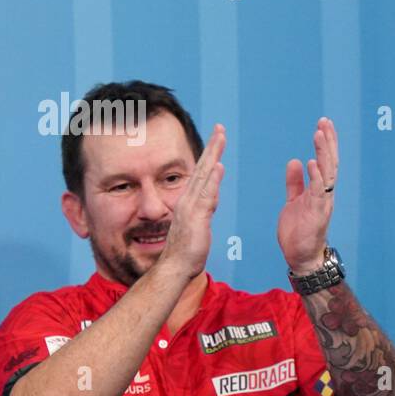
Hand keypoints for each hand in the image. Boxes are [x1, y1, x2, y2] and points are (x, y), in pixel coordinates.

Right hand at [160, 123, 224, 279]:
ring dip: (213, 156)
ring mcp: (191, 207)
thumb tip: (210, 198)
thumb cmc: (185, 251)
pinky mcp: (196, 218)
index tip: (218, 139)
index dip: (210, 155)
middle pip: (203, 168)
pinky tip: (218, 167)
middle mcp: (188, 200)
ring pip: (204, 176)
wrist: (174, 267)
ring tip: (220, 138)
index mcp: (190, 201)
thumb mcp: (198, 225)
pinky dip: (212, 180)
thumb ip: (203, 210)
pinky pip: (206, 196)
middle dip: (212, 147)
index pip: (202, 173)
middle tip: (220, 128)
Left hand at [278, 117, 337, 274]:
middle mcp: (324, 194)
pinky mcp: (317, 214)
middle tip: (324, 121)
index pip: (325, 162)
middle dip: (327, 142)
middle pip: (329, 163)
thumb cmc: (298, 231)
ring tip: (319, 134)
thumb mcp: (294, 201)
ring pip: (326, 173)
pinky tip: (311, 162)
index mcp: (319, 190)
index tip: (323, 124)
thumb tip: (294, 161)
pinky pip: (318, 192)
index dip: (325, 143)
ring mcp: (322, 203)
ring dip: (323, 153)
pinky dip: (316, 177)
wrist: (300, 257)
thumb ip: (295, 182)